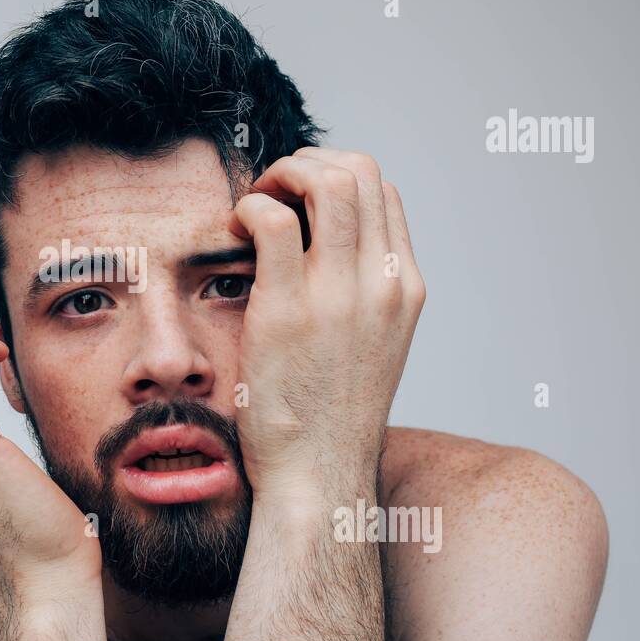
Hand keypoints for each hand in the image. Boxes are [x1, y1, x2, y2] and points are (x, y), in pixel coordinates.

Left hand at [228, 149, 424, 504]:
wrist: (319, 478)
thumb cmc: (329, 416)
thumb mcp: (369, 346)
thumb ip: (359, 294)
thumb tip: (327, 248)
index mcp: (405, 288)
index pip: (383, 190)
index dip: (334, 175)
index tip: (297, 198)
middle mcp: (384, 284)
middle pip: (360, 170)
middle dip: (307, 162)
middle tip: (271, 192)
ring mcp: (340, 296)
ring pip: (326, 180)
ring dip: (280, 175)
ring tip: (254, 205)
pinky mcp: (289, 311)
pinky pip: (270, 218)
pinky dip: (248, 206)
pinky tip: (234, 231)